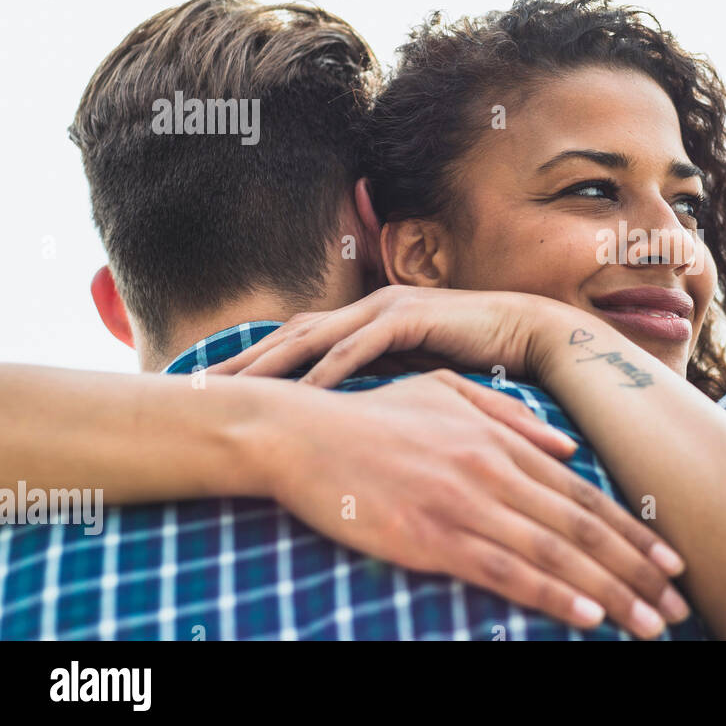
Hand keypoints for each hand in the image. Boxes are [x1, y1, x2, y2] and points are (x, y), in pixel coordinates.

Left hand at [209, 286, 567, 385]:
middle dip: (242, 363)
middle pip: (289, 335)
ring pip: (313, 338)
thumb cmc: (477, 361)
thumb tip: (346, 419)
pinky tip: (300, 396)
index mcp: (364, 318)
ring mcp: (387, 308)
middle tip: (194, 391)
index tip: (213, 392)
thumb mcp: (414, 375)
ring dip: (270, 366)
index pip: (295, 341)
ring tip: (231, 395)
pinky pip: (358, 349)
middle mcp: (367, 306)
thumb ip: (380, 385)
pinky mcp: (410, 318)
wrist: (531, 336)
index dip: (252, 364)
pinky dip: (328, 372)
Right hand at [249, 370, 689, 638]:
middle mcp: (496, 472)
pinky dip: (551, 596)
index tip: (671, 563)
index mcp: (503, 441)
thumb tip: (566, 445)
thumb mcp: (448, 394)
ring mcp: (466, 505)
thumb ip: (511, 416)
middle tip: (678, 606)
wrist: (301, 433)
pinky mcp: (432, 537)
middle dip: (637, 573)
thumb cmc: (373, 416)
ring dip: (609, 594)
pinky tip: (586, 618)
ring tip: (650, 626)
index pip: (584, 494)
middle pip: (583, 529)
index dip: (633, 533)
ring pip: (554, 555)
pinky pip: (504, 572)